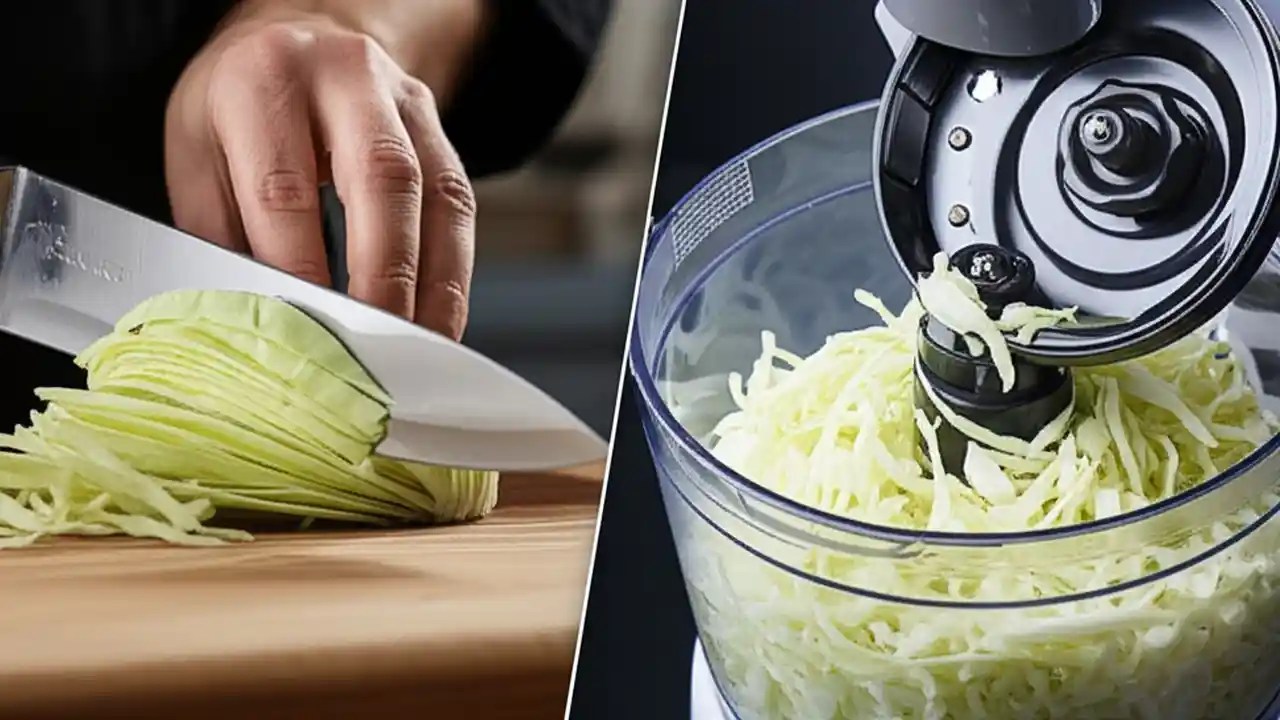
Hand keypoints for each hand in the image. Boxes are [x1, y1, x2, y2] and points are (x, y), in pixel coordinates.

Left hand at [164, 4, 480, 339]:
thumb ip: (221, 231)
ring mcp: (403, 99)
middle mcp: (345, 75)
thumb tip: (254, 316)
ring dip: (436, 282)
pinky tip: (441, 316)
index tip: (308, 328)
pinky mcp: (440, 127)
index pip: (285, 187)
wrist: (296, 38)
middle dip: (385, 276)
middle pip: (382, 181)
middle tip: (377, 345)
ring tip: (421, 345)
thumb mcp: (198, 154)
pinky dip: (453, 270)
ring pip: (437, 193)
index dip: (299, 266)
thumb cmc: (238, 107)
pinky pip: (459, 203)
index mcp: (265, 79)